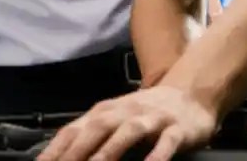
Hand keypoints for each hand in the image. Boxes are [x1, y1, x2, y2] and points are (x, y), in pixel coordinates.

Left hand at [36, 86, 217, 160]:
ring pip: (128, 132)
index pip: (73, 130)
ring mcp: (151, 119)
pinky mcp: (176, 129)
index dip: (55, 149)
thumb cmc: (146, 112)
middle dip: (77, 151)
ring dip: (110, 151)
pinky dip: (156, 156)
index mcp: (105, 112)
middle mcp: (125, 112)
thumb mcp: (115, 118)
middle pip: (96, 128)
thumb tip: (61, 155)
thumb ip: (90, 135)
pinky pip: (166, 143)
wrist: (191, 93)